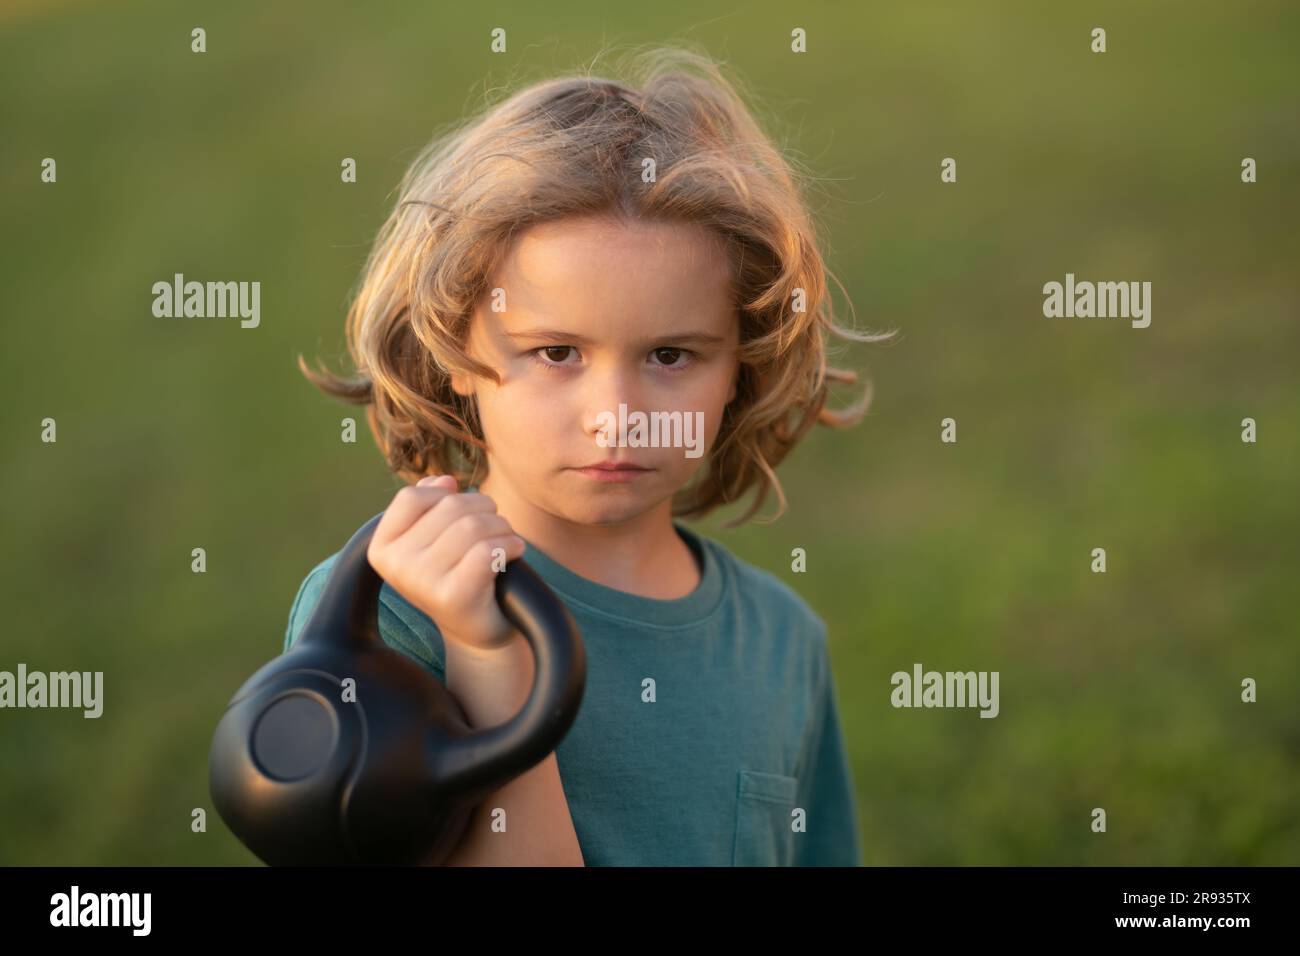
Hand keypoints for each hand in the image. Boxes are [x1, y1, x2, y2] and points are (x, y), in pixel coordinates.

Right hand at [366, 474, 526, 652]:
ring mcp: (422, 582)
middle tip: (494, 529)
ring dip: (501, 527)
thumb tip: (444, 481)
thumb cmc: (457, 575)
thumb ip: (431, 504)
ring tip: (505, 541)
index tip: (463, 511)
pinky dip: (509, 545)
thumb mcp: (434, 539)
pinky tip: (513, 553)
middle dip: (483, 509)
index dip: (444, 496)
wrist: (478, 630)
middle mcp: (397, 565)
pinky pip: (489, 549)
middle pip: (450, 506)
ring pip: (473, 525)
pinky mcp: (453, 595)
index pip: (411, 497)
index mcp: (382, 548)